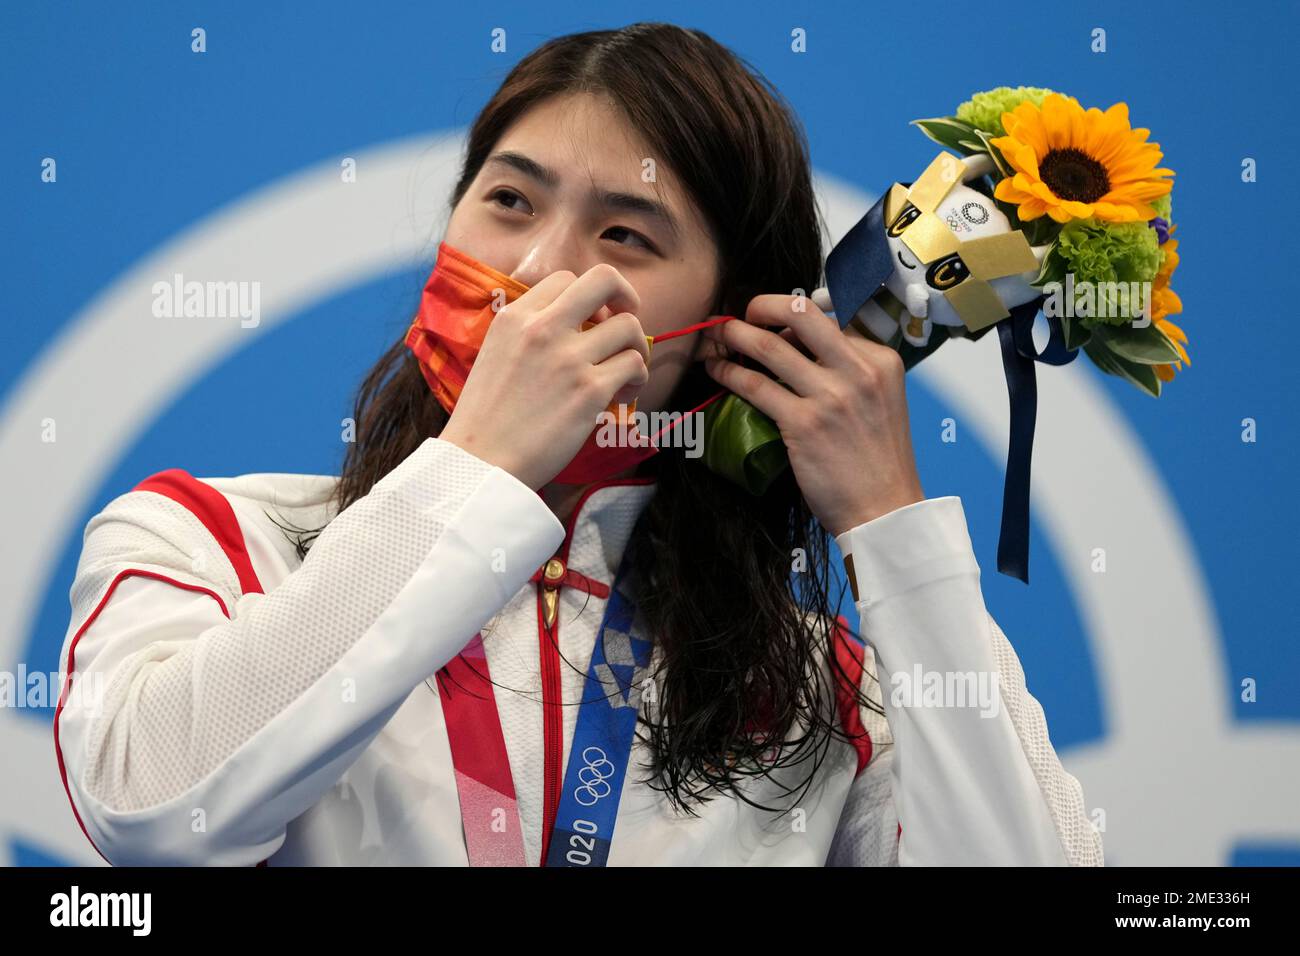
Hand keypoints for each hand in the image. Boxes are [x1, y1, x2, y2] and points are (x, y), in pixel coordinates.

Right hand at [440, 263, 650, 489]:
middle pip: (604, 280)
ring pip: (629, 326)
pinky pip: (633, 366)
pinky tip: (622, 396)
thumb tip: (572, 325)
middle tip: (625, 319)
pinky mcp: (589, 391)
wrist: (480, 461)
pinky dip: (637, 379)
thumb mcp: (495, 353)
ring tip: (626, 369)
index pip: (566, 278)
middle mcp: (543, 329)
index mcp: (515, 317)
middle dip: (625, 295)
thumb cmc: (486, 417)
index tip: (591, 321)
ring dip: (636, 347)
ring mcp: (569, 358)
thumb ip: (528, 332)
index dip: (587, 298)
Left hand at [701, 294, 924, 536]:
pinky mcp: (803, 423)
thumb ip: (849, 372)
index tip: (771, 323)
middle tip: (743, 315)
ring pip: (769, 346)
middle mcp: (858, 370)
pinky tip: (717, 371)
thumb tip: (798, 349)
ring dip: (735, 335)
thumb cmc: (878, 462)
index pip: (828, 322)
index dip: (792, 318)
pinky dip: (729, 373)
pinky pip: (754, 385)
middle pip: (800, 313)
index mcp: (880, 360)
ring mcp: (830, 396)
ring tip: (718, 336)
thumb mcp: (880, 401)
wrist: (884, 511)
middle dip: (762, 305)